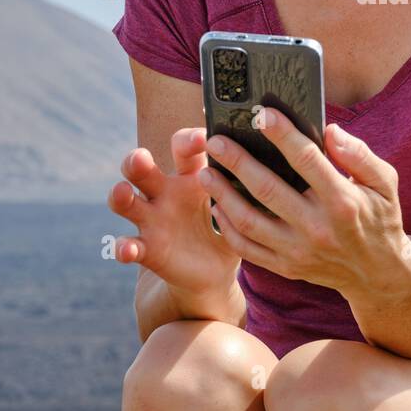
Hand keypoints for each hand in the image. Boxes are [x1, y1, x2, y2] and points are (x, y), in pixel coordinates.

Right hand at [108, 127, 242, 296]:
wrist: (215, 272)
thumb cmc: (232, 226)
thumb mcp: (244, 204)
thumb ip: (254, 183)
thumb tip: (291, 153)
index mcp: (191, 175)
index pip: (182, 147)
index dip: (189, 140)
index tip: (203, 138)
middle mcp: (165, 192)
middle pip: (142, 167)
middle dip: (137, 159)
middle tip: (141, 158)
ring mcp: (152, 219)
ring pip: (127, 201)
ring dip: (120, 196)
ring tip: (121, 192)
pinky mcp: (147, 248)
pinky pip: (130, 245)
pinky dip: (124, 247)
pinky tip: (126, 249)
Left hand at [199, 107, 410, 297]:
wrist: (378, 274)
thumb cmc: (380, 219)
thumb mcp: (385, 183)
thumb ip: (360, 155)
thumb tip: (330, 131)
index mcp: (342, 201)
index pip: (306, 160)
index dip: (282, 134)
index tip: (262, 114)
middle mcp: (318, 227)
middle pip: (268, 188)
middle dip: (238, 161)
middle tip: (215, 140)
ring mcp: (299, 251)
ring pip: (250, 221)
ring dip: (223, 194)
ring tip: (206, 172)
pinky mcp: (287, 267)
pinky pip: (248, 249)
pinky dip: (228, 228)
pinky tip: (217, 207)